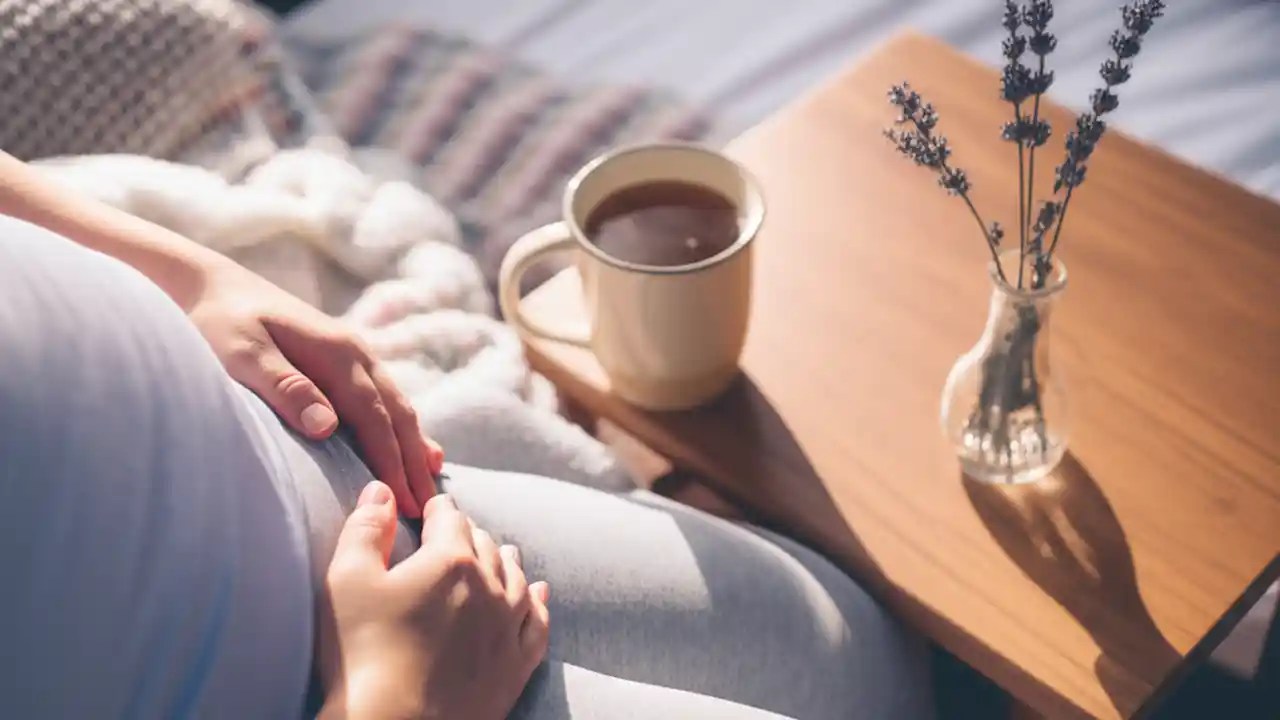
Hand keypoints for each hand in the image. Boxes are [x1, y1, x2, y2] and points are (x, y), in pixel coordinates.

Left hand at [189, 255, 441, 516]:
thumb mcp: (242, 355)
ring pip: (399, 407)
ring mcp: (356, 354)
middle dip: (414, 464)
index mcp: (337, 353)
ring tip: (428, 490)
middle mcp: (357, 352)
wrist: (212, 285)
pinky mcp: (347, 360)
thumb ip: (285, 388)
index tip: (405, 502)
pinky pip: (388, 400)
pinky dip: (406, 430)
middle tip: (426, 510)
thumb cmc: (219, 323)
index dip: (392, 461)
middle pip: (397, 415)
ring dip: (416, 449)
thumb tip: (327, 427)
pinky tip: (421, 450)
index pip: (374, 417)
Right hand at [318, 482, 549, 719]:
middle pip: (485, 546)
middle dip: (470, 535)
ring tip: (504, 551)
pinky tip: (539, 594)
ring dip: (507, 561)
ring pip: (516, 579)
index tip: (432, 509)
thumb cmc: (363, 655)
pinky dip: (539, 604)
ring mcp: (508, 628)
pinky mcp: (516, 666)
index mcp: (451, 560)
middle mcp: (490, 587)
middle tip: (457, 534)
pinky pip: (538, 624)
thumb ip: (366, 528)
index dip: (438, 510)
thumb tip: (382, 488)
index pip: (450, 519)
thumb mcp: (346, 581)